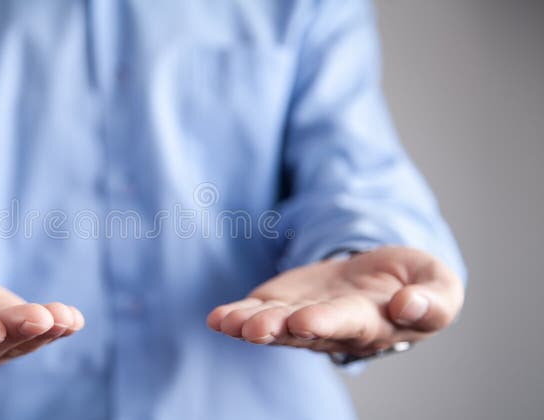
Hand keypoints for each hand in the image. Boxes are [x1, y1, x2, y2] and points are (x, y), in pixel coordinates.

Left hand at [207, 247, 463, 355]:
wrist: (385, 280)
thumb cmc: (415, 285)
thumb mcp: (439, 286)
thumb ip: (433, 302)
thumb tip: (407, 307)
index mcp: (371, 322)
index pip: (346, 324)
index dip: (325, 323)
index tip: (306, 320)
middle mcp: (331, 326)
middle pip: (301, 331)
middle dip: (278, 329)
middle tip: (256, 329)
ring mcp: (301, 317)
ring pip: (273, 326)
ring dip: (249, 326)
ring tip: (228, 323)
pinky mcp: (281, 306)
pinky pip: (255, 314)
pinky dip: (236, 316)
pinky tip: (217, 318)